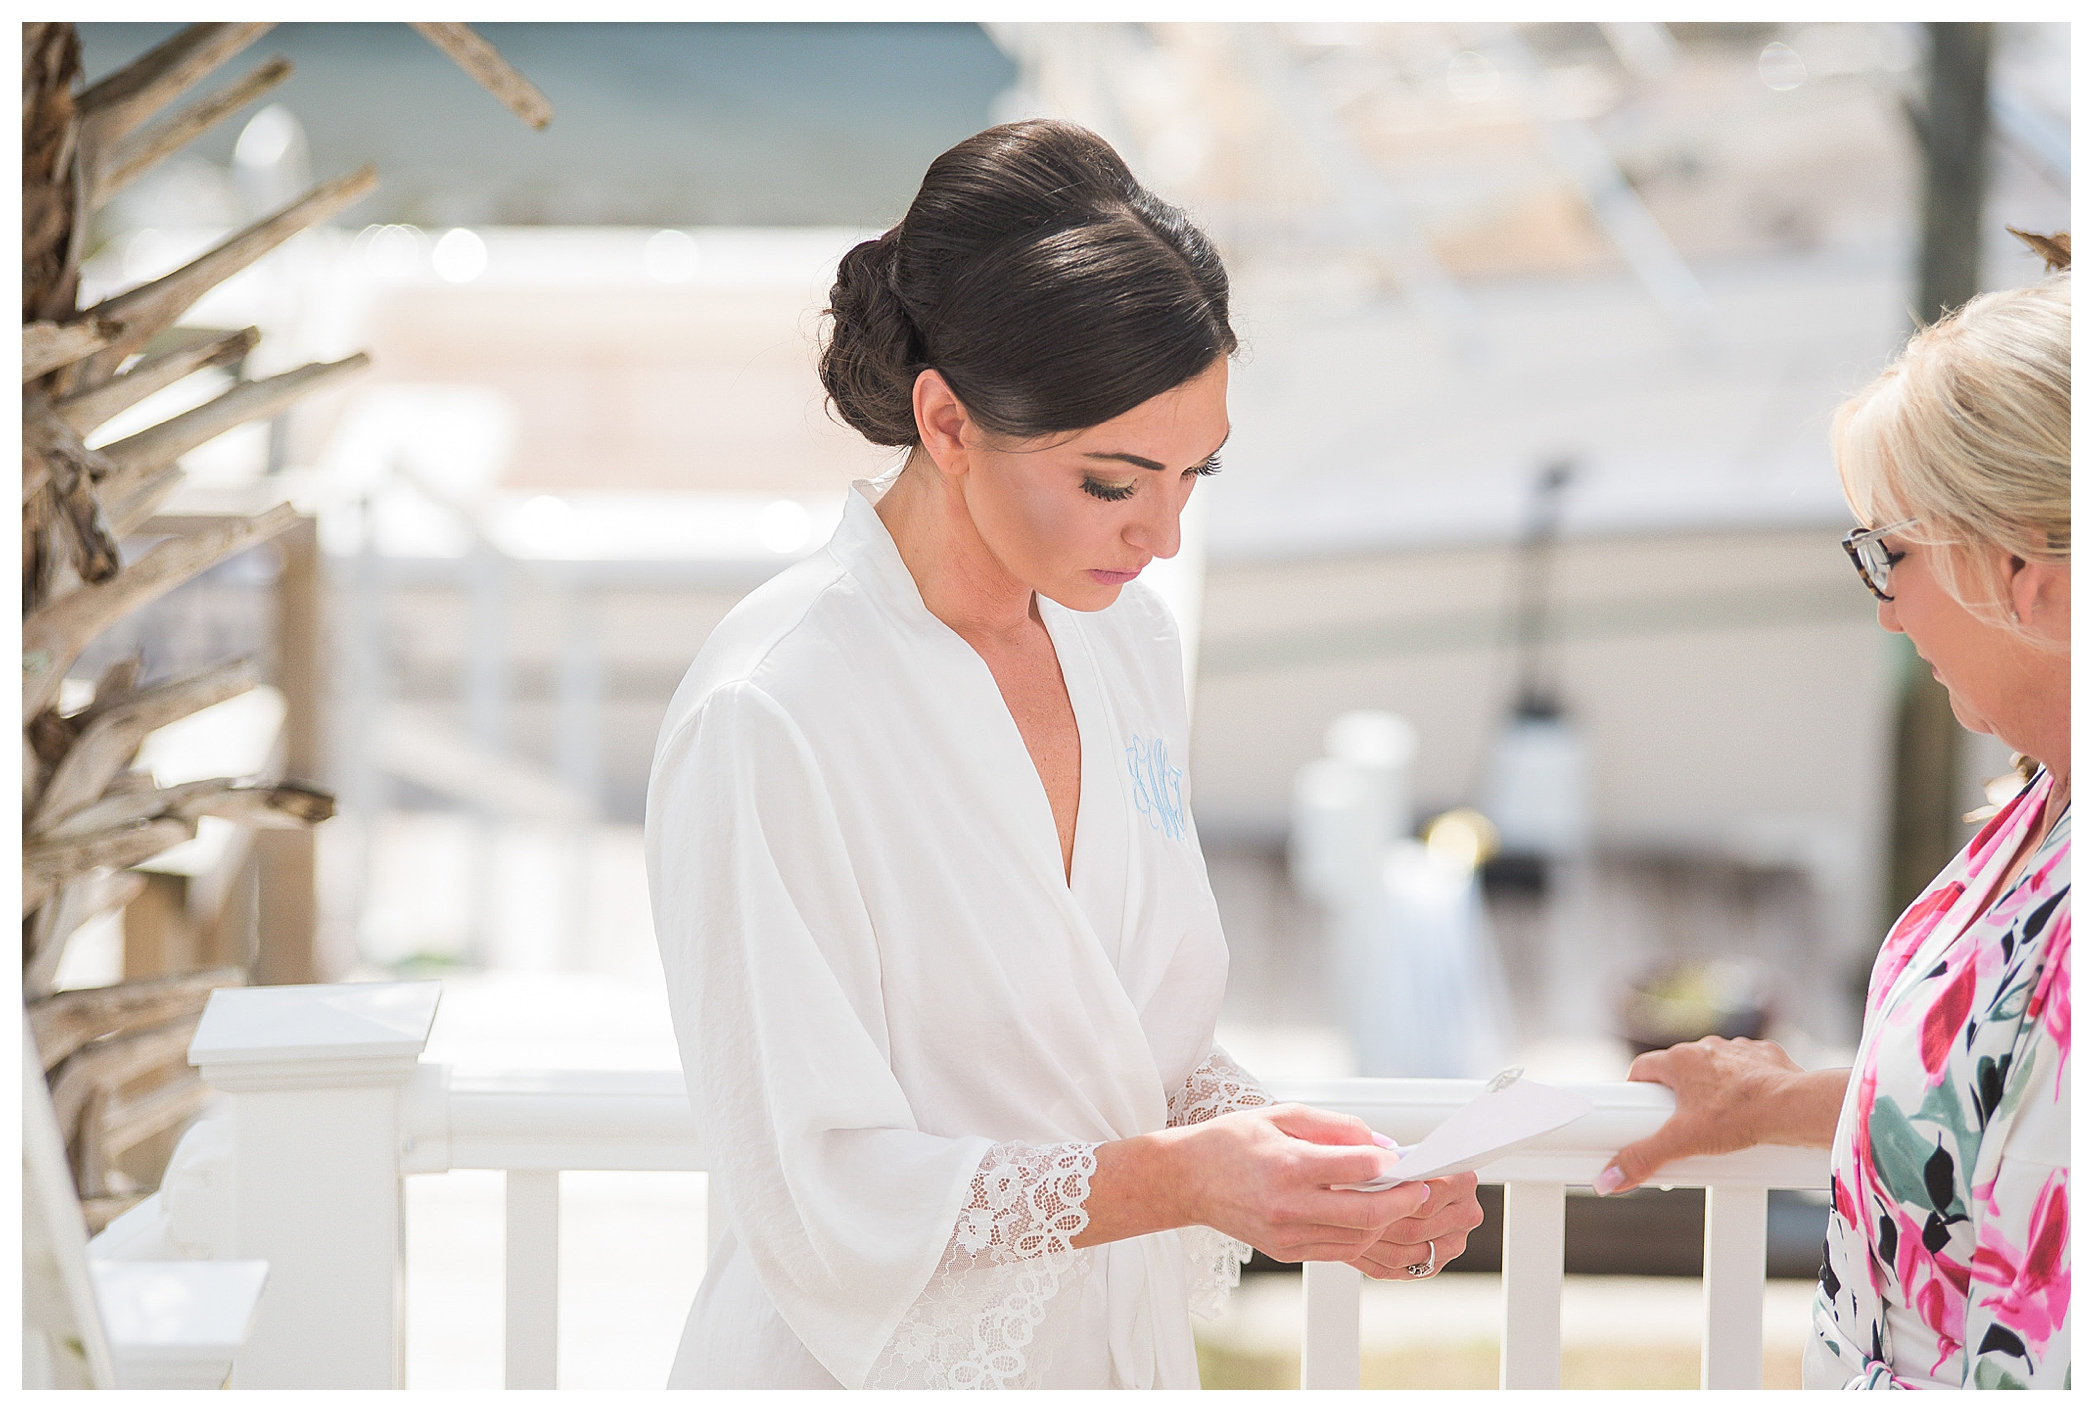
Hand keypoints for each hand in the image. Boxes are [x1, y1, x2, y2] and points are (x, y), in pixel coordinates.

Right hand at [1167, 1104, 1432, 1263]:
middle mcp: (1289, 1206)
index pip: (1357, 1168)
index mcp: (1289, 1165)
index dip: (1389, 1163)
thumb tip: (1381, 1143)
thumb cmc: (1232, 1141)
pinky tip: (1367, 1216)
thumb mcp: (1283, 1115)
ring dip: (1385, 1222)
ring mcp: (1287, 1235)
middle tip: (1423, 1189)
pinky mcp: (1286, 1251)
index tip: (1405, 1159)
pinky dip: (1359, 1234)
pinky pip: (1337, 1250)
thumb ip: (1336, 1127)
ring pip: (1357, 1238)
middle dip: (1404, 1202)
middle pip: (1367, 1213)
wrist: (1186, 1180)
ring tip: (1398, 1202)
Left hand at [1346, 1170, 1483, 1279]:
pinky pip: (1401, 1269)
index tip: (1361, 1198)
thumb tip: (1371, 1166)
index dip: (1390, 1201)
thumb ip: (1392, 1160)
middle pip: (1414, 1230)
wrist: (1409, 1182)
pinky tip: (1353, 1248)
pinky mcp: (1437, 1263)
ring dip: (1370, 1245)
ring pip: (1405, 1253)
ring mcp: (1454, 1242)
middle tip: (1345, 1218)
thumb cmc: (1400, 1164)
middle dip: (1376, 1224)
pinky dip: (1374, 1261)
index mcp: (1463, 1180)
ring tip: (1343, 1233)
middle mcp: (1466, 1213)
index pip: (1425, 1201)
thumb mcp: (1397, 1152)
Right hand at [1595, 1036, 1810, 1194]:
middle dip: (1676, 1092)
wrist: (1794, 1106)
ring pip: (1715, 1065)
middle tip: (1680, 1121)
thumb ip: (1644, 1158)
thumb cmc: (1740, 1116)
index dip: (1637, 1088)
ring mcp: (1738, 1050)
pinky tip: (1750, 1106)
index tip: (1638, 1106)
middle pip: (1679, 1067)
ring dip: (1712, 1085)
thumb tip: (1608, 1179)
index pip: (1643, 1067)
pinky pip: (1748, 1066)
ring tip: (1718, 1117)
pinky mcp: (1766, 1056)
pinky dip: (1746, 1083)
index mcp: (1680, 1060)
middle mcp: (1706, 1048)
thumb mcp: (1683, 1142)